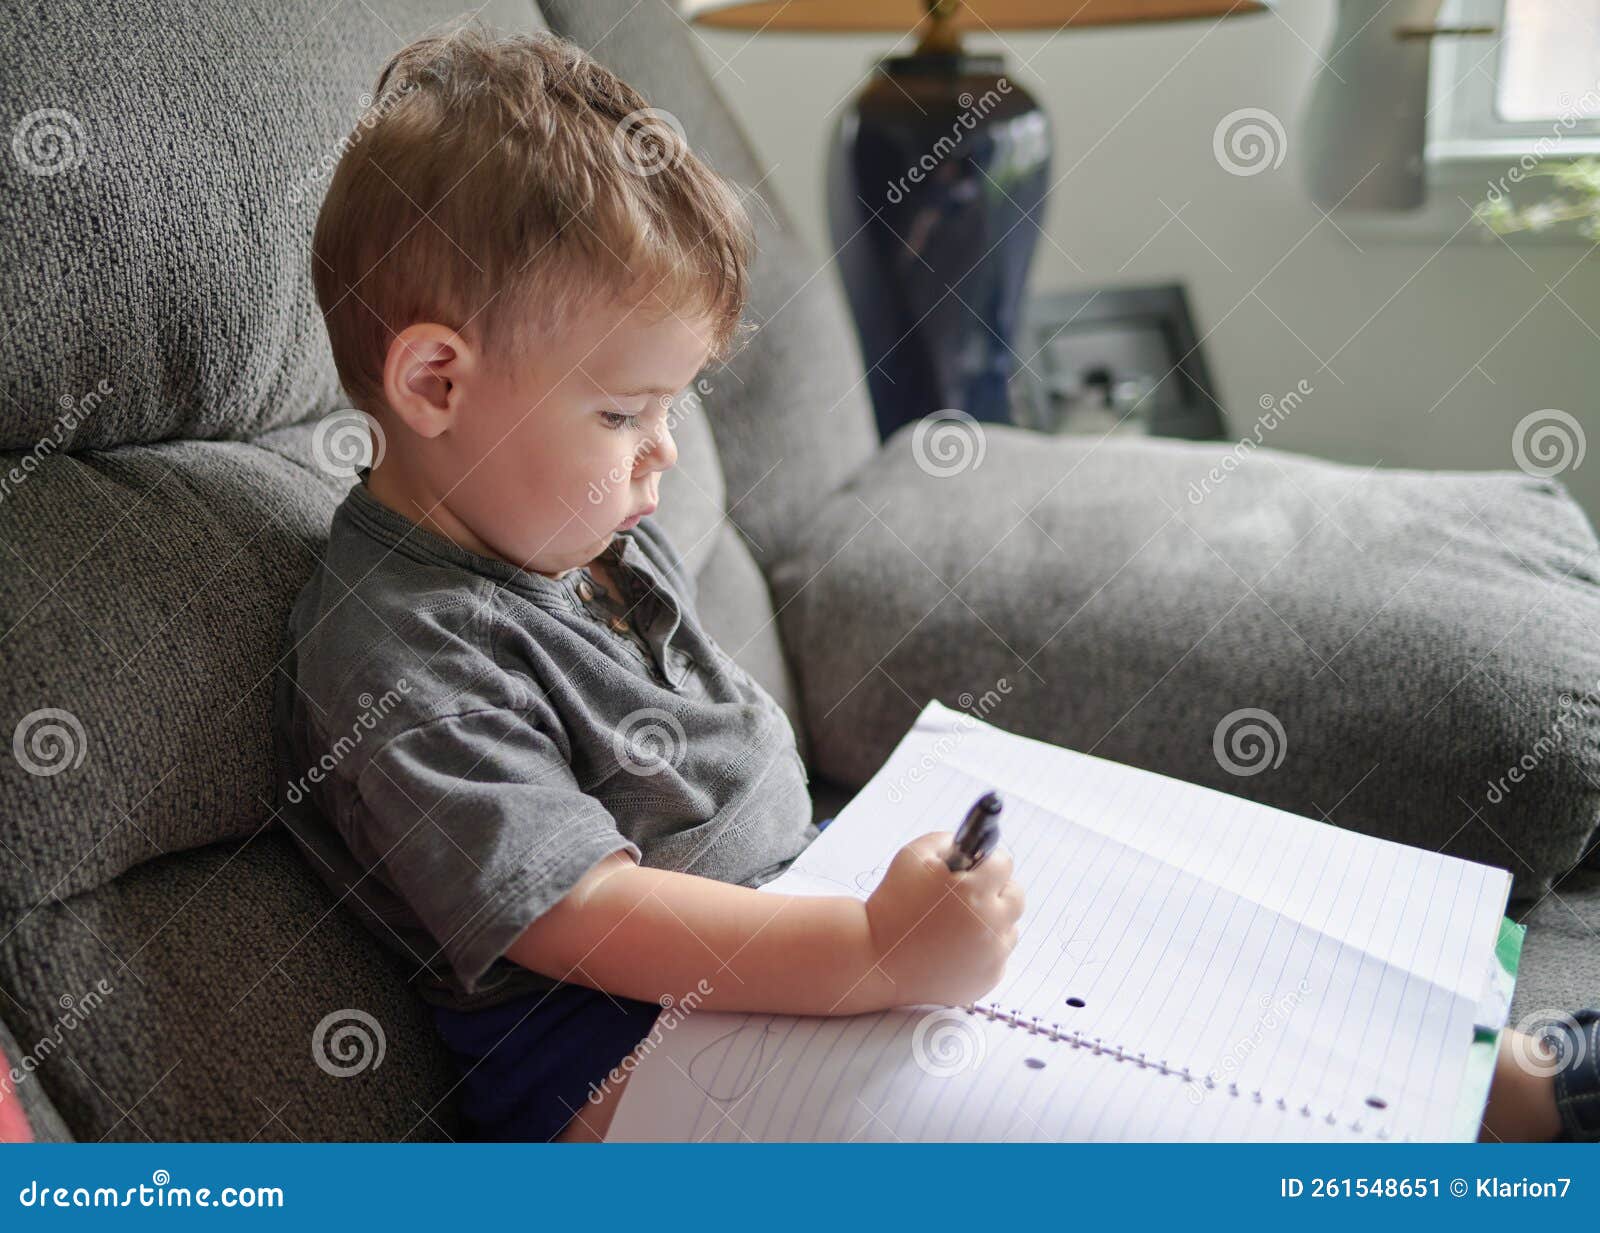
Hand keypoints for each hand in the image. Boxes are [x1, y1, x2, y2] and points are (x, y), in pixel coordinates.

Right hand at [864, 831, 1023, 1006]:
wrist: (876, 959)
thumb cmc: (891, 904)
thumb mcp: (911, 856)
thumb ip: (947, 842)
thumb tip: (973, 848)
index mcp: (972, 890)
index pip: (1003, 863)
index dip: (985, 863)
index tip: (974, 867)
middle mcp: (988, 923)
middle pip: (1015, 896)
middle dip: (995, 890)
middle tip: (969, 895)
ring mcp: (991, 955)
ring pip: (1008, 928)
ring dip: (990, 922)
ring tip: (955, 925)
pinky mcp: (988, 979)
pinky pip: (998, 956)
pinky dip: (982, 951)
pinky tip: (953, 948)